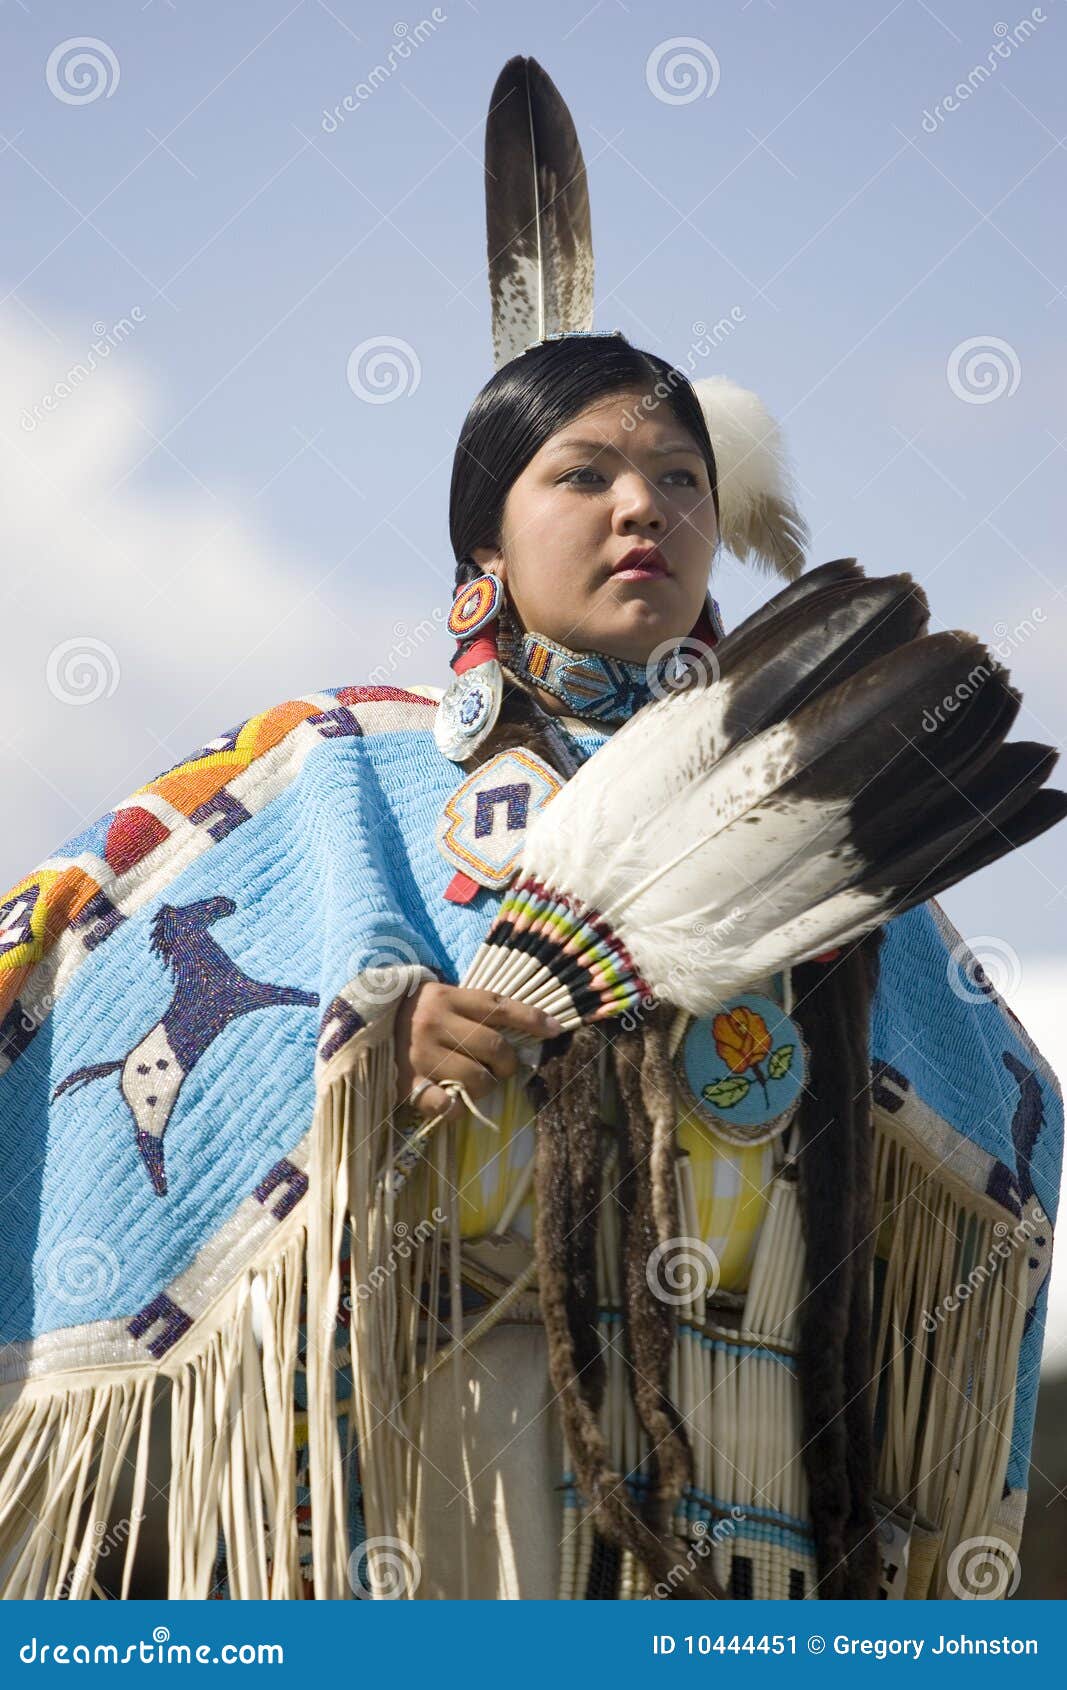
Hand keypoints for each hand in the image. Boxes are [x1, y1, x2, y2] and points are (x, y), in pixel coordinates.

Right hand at [394, 982, 564, 1121]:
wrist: (364, 1023)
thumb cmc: (417, 1013)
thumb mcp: (445, 999)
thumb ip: (478, 1012)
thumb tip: (530, 1030)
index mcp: (448, 997)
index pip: (499, 1007)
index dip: (531, 1019)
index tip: (555, 1029)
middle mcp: (434, 1022)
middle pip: (494, 1046)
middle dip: (508, 1063)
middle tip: (503, 1067)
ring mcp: (421, 1054)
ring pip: (476, 1078)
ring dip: (486, 1086)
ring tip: (477, 1083)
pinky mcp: (408, 1082)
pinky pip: (446, 1104)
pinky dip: (458, 1109)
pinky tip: (456, 1102)